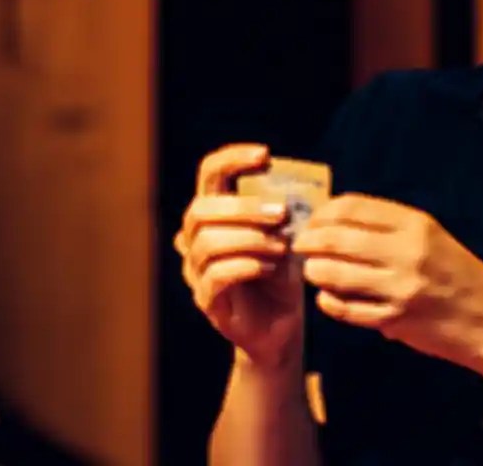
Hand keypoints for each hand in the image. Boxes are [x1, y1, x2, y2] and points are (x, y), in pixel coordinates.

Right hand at [175, 144, 304, 367]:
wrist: (280, 326)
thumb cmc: (281, 275)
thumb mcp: (286, 237)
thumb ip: (280, 214)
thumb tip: (284, 195)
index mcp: (215, 214)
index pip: (209, 174)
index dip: (231, 159)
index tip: (265, 155)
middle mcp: (196, 239)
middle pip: (200, 209)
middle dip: (244, 207)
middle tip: (282, 213)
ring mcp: (196, 270)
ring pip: (207, 243)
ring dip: (250, 239)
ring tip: (282, 246)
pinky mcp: (206, 300)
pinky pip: (216, 276)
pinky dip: (246, 266)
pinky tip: (270, 267)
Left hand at [292, 193, 482, 377]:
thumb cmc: (461, 276)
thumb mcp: (433, 238)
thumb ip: (391, 228)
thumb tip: (337, 221)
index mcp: (416, 224)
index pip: (352, 207)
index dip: (323, 212)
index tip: (313, 220)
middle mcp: (408, 251)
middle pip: (337, 237)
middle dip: (309, 241)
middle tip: (299, 246)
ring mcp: (401, 287)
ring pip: (335, 273)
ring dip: (314, 271)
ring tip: (311, 271)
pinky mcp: (396, 320)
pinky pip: (346, 309)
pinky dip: (329, 303)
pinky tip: (326, 299)